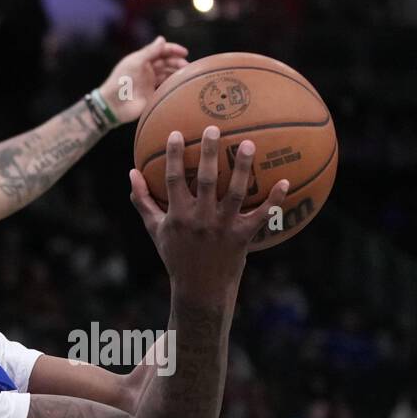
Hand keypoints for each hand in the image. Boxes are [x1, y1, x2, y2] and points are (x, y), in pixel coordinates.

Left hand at [99, 36, 189, 124]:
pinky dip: (174, 84)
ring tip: (187, 74)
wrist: (114, 104)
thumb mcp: (135, 62)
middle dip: (177, 62)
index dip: (173, 50)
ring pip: (168, 74)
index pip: (161, 51)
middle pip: (167, 62)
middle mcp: (148, 70)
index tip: (184, 52)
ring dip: (177, 72)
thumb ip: (149, 51)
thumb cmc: (121, 80)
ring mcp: (150, 82)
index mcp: (142, 60)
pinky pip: (166, 87)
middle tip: (186, 66)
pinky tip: (181, 84)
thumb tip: (162, 39)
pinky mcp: (153, 94)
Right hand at [129, 127, 288, 306]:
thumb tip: (131, 172)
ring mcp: (223, 227)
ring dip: (242, 168)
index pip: (173, 179)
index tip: (176, 133)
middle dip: (209, 153)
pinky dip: (275, 200)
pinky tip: (285, 181)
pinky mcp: (243, 236)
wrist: (200, 289)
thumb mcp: (155, 228)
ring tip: (247, 143)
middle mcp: (201, 218)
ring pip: (234, 193)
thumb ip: (143, 200)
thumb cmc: (175, 255)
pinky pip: (262, 216)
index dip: (173, 156)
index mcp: (178, 215)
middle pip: (206, 180)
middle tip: (214, 128)